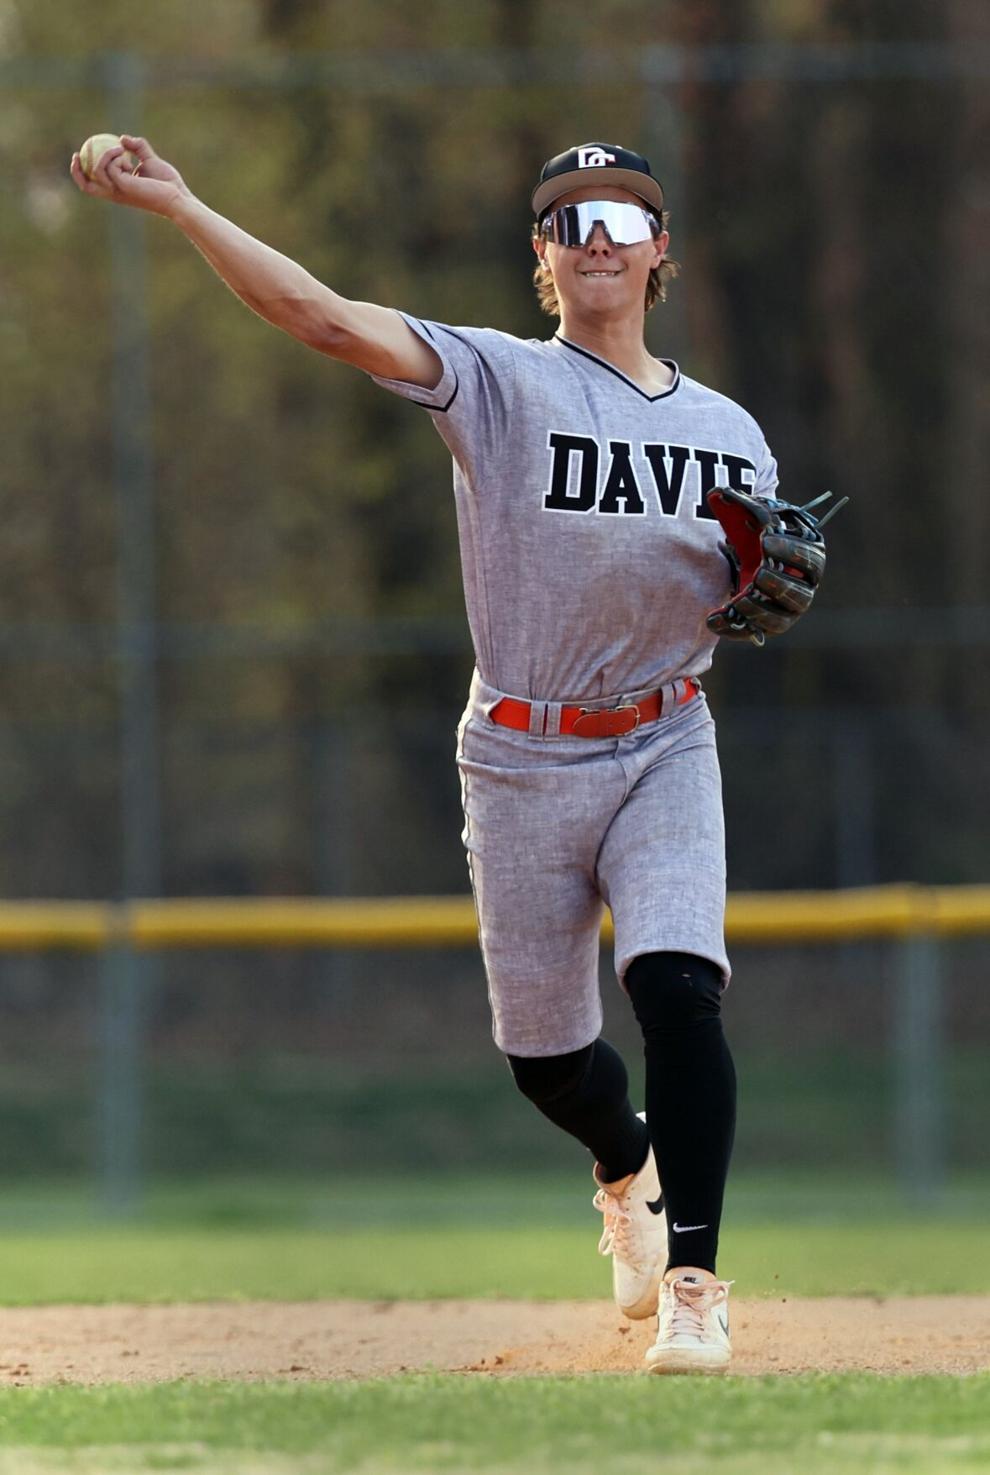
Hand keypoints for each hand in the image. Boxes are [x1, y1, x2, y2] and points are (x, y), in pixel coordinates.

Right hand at [69, 134, 191, 218]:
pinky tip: (125, 154)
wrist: (178, 195)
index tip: (81, 154)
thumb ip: (137, 147)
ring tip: (120, 149)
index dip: (82, 171)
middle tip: (77, 152)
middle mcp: (116, 192)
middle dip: (76, 171)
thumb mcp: (149, 159)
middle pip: (86, 187)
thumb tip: (123, 138)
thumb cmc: (167, 182)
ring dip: (104, 155)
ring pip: (97, 172)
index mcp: (119, 188)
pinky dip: (113, 156)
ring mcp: (119, 191)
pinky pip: (109, 168)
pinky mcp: (124, 187)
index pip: (94, 184)